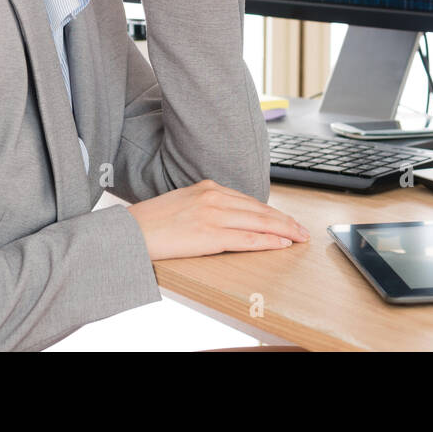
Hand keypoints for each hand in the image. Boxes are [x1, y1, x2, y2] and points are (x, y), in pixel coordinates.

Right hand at [126, 179, 310, 259]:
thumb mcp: (183, 203)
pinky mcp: (211, 234)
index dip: (272, 211)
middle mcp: (214, 196)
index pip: (250, 200)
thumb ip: (206, 205)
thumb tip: (227, 217)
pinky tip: (281, 244)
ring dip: (284, 231)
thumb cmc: (152, 222)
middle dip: (285, 220)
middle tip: (302, 229)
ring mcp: (214, 214)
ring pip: (260, 222)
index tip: (286, 219)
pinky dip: (268, 241)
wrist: (130, 231)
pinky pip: (248, 238)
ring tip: (298, 237)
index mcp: (208, 187)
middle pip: (260, 210)